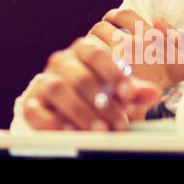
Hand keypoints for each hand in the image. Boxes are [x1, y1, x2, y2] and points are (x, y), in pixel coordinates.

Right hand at [19, 35, 160, 130]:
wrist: (66, 105)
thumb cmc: (99, 92)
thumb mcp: (119, 90)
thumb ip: (134, 91)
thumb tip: (152, 94)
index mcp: (83, 50)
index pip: (96, 53)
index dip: (114, 73)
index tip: (130, 94)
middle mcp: (61, 62)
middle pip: (80, 75)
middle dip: (103, 101)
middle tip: (121, 123)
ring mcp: (44, 81)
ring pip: (58, 89)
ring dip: (81, 112)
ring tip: (101, 130)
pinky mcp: (31, 103)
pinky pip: (37, 111)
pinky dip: (55, 122)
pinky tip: (73, 132)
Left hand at [89, 9, 183, 99]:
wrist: (176, 111)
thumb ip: (178, 38)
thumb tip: (158, 19)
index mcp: (149, 37)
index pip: (124, 15)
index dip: (116, 17)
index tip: (113, 24)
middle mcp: (130, 45)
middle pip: (102, 27)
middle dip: (100, 31)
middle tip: (99, 39)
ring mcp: (116, 62)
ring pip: (91, 44)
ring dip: (90, 46)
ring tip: (91, 54)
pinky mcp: (107, 80)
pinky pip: (90, 64)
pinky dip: (87, 64)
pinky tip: (90, 70)